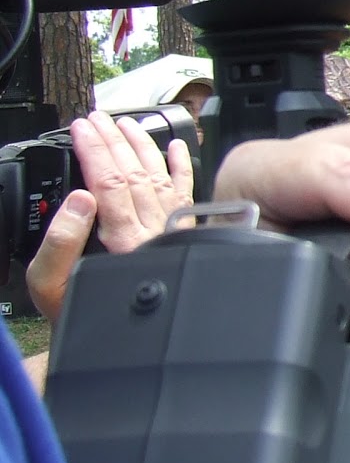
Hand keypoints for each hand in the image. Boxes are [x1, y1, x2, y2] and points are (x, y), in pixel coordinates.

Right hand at [26, 111, 194, 324]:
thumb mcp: (50, 284)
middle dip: (113, 141)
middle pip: (134, 175)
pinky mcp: (180, 238)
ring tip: (125, 123)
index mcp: (121, 244)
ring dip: (143, 147)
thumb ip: (62, 242)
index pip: (107, 183)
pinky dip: (181, 169)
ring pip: (159, 179)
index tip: (81, 129)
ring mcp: (169, 234)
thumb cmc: (80, 313)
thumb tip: (80, 200)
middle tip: (96, 118)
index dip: (94, 151)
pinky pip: (186, 196)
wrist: (119, 344)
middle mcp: (151, 235)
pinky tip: (177, 147)